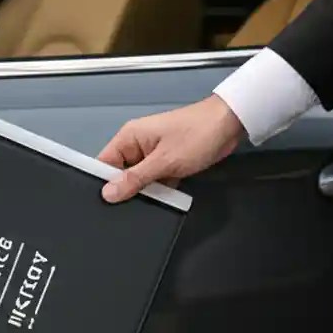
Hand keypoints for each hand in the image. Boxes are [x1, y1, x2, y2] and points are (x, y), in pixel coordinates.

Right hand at [97, 94, 245, 202]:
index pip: (104, 163)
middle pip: (120, 172)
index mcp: (129, 137)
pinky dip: (158, 188)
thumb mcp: (164, 161)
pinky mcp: (166, 160)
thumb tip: (107, 194)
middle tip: (128, 209)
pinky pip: (154, 178)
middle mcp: (136, 144)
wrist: (230, 124)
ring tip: (149, 204)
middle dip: (125, 189)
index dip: (102, 183)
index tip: (105, 205)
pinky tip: (163, 199)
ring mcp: (151, 152)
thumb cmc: (197, 136)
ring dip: (145, 190)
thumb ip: (135, 179)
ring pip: (138, 178)